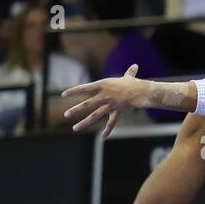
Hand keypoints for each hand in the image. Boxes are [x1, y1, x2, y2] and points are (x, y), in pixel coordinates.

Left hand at [63, 65, 191, 136]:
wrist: (140, 92)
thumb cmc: (134, 83)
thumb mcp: (128, 77)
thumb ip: (129, 73)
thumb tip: (135, 66)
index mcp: (102, 85)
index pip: (84, 88)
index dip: (73, 91)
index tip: (63, 94)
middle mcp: (103, 96)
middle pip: (87, 104)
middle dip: (76, 110)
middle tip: (65, 114)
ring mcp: (109, 105)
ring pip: (94, 116)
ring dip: (84, 122)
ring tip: (75, 128)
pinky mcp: (116, 112)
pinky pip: (111, 122)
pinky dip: (108, 130)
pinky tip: (103, 137)